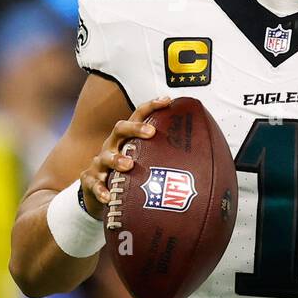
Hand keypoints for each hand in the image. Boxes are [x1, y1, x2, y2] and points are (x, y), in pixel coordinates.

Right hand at [80, 96, 170, 219]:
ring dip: (117, 159)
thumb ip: (167, 158)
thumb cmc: (130, 175)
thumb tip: (208, 159)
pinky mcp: (90, 181)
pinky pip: (93, 184)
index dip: (151, 106)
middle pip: (120, 129)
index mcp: (128, 139)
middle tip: (150, 132)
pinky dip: (100, 190)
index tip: (167, 100)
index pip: (138, 116)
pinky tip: (108, 197)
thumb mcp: (146, 163)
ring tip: (128, 165)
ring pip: (105, 156)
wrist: (98, 194)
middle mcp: (112, 146)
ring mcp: (99, 163)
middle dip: (134, 128)